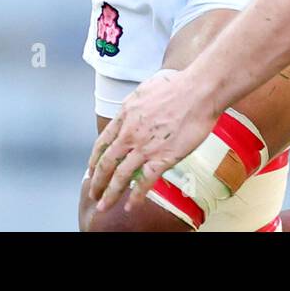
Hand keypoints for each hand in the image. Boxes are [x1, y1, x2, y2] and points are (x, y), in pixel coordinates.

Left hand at [86, 68, 221, 213]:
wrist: (198, 91)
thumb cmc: (178, 84)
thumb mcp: (146, 89)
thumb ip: (136, 104)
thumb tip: (136, 109)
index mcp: (125, 115)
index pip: (103, 142)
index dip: (95, 159)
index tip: (91, 169)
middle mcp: (130, 134)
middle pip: (106, 163)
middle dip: (97, 182)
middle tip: (93, 193)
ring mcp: (145, 147)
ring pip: (120, 176)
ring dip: (110, 194)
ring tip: (103, 206)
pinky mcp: (162, 158)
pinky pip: (145, 181)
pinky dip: (136, 196)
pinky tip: (131, 205)